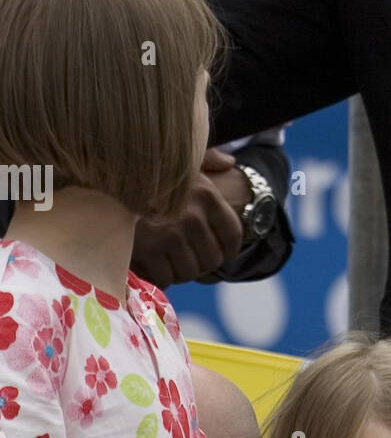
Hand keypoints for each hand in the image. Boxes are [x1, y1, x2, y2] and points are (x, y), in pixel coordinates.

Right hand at [131, 148, 245, 286]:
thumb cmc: (147, 169)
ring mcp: (170, 235)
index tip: (224, 254)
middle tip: (188, 257)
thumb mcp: (181, 158)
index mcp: (207, 195)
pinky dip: (159, 277)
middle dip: (201, 263)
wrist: (110, 176)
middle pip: (212, 259)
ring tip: (169, 260)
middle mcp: (193, 217)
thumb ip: (208, 159)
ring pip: (189, 272)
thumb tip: (229, 163)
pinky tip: (152, 266)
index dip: (230, 249)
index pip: (233, 234)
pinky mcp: (147, 250)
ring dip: (180, 271)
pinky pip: (164, 278)